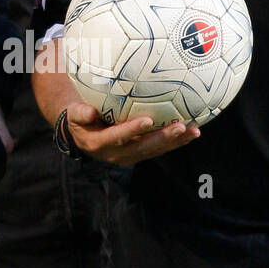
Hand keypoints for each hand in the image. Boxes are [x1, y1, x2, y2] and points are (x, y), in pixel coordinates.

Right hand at [65, 99, 199, 164]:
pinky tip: (193, 132)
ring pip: (155, 150)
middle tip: (180, 126)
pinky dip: (176, 142)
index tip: (148, 120)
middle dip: (162, 138)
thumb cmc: (80, 120)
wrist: (85, 138)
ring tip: (193, 131)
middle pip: (143, 147)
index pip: (118, 137)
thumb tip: (90, 110)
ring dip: (175, 142)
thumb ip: (80, 113)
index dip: (133, 130)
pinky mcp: (141, 154)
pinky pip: (160, 149)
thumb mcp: (75, 116)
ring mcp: (131, 156)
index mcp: (100, 144)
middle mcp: (118, 155)